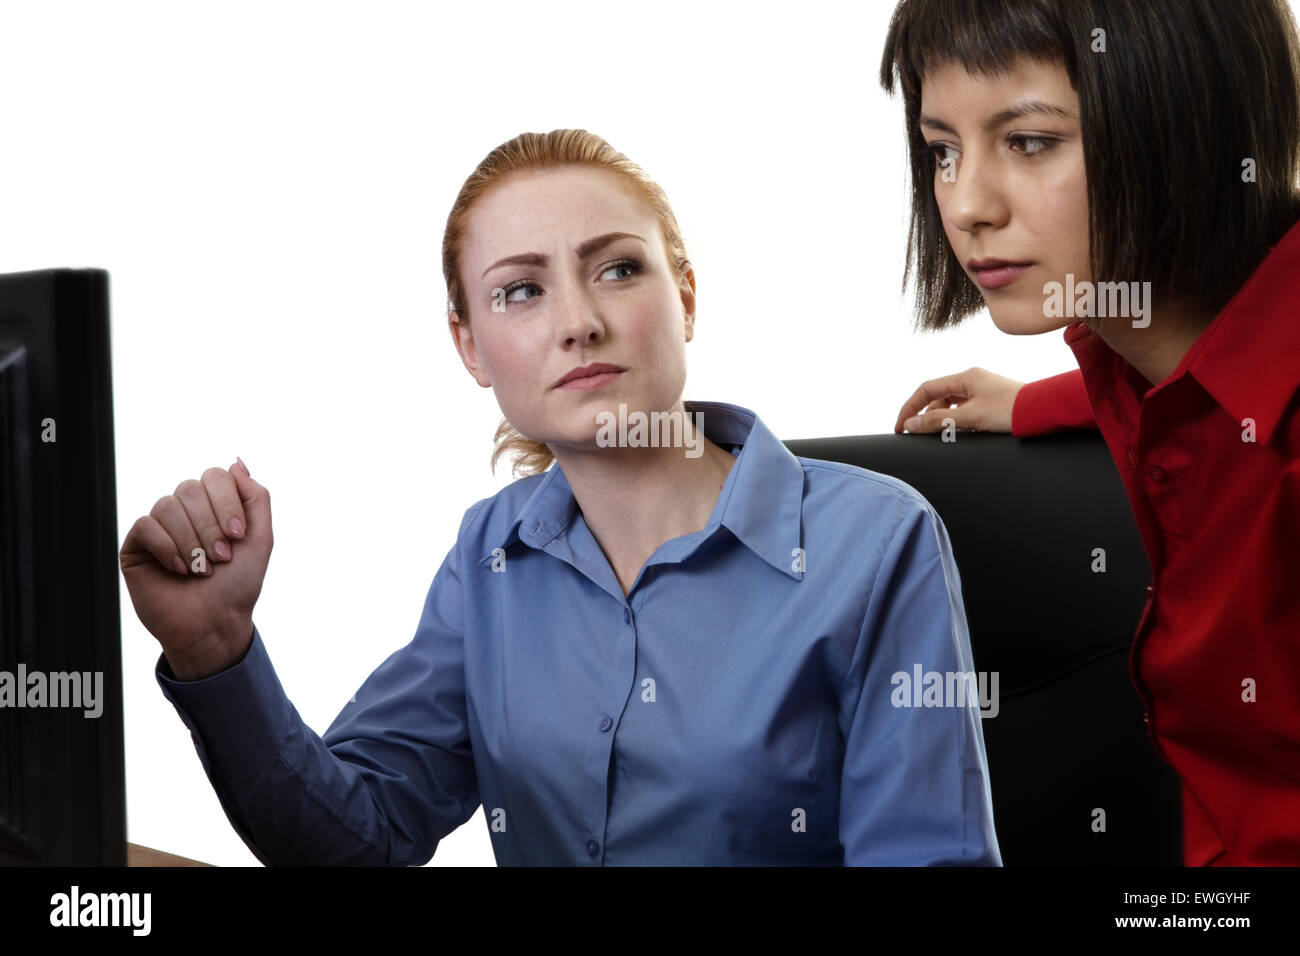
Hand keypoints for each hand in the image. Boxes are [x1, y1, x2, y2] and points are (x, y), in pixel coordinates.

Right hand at [119, 458, 272, 679]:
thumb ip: (256, 497)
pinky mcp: (137, 545)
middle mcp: (186, 512)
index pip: (215, 476)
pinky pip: (146, 526)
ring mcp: (160, 527)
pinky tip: (178, 569)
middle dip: (210, 525)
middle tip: (220, 558)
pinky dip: (167, 547)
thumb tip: (236, 463)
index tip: (238, 536)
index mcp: (214, 506)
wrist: (214, 623)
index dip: (227, 503)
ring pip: (167, 505)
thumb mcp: (261, 538)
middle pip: (190, 488)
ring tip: (200, 569)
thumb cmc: (238, 585)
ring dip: (191, 541)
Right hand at [894, 367, 1023, 433]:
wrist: (1044, 411)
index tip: (901, 427)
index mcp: (965, 378)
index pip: (926, 389)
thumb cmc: (1010, 411)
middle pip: (937, 397)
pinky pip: (964, 409)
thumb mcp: (969, 418)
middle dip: (923, 415)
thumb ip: (938, 421)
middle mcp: (972, 380)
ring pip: (950, 404)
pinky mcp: (990, 401)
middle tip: (914, 435)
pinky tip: (956, 433)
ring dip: (940, 419)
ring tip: (936, 436)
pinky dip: (955, 421)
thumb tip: (910, 425)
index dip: (910, 408)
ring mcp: (982, 390)